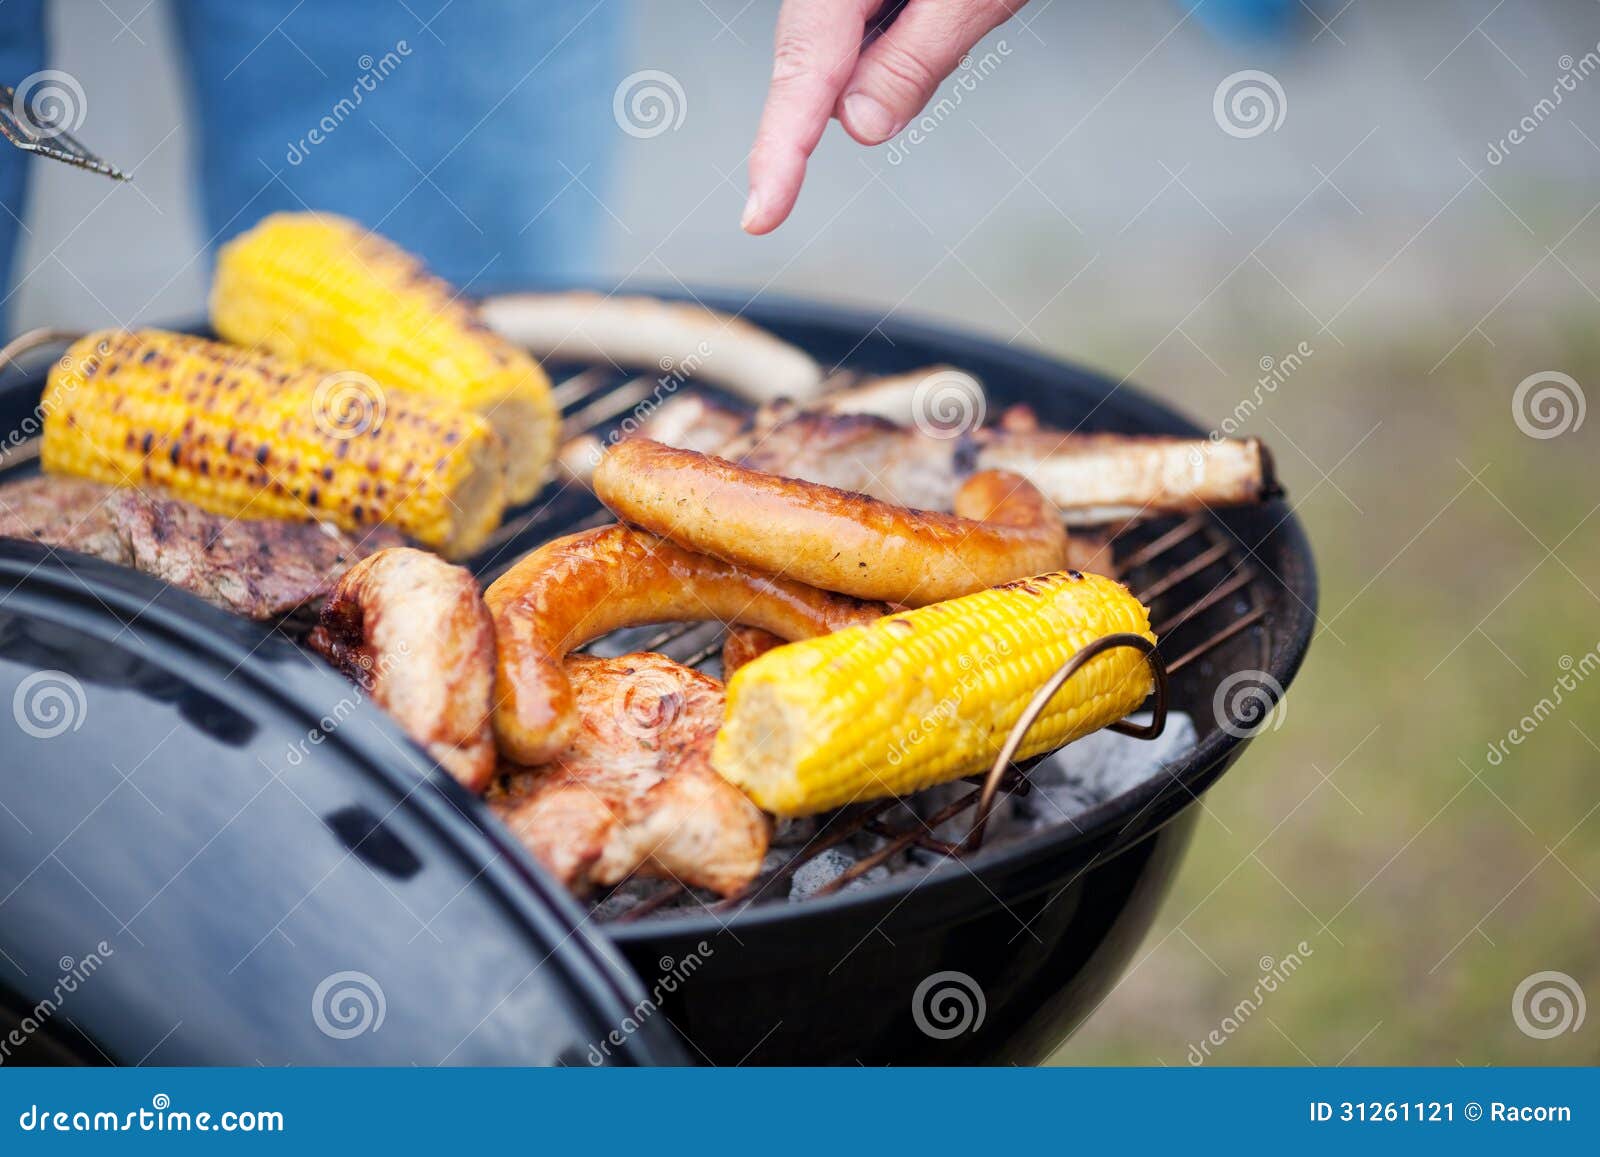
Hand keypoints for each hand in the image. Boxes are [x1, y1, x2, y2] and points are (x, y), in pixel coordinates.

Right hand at [743, 0, 1024, 233]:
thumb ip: (917, 58)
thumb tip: (860, 127)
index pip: (803, 72)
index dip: (779, 150)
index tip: (761, 213)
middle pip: (810, 55)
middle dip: (832, 102)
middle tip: (879, 92)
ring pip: (839, 42)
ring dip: (884, 59)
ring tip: (950, 12)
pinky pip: (864, 19)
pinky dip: (893, 37)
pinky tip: (938, 12)